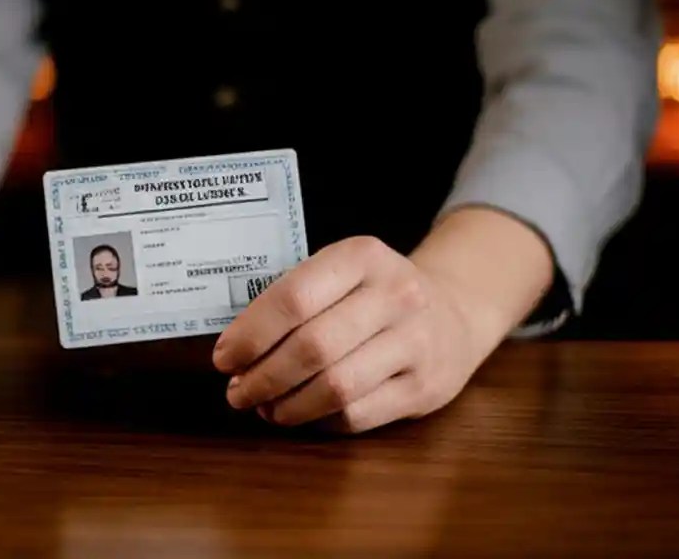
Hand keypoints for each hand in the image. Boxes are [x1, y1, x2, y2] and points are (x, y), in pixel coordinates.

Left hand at [211, 220, 543, 433]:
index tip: (224, 358)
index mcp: (362, 257)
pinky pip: (357, 415)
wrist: (455, 312)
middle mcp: (395, 295)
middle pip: (311, 348)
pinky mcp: (424, 388)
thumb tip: (235, 350)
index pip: (293, 299)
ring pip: (335, 388)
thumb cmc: (375, 294)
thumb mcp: (342, 271)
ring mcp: (415, 343)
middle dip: (262, 377)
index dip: (250, 334)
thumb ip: (295, 298)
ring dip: (287, 406)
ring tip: (265, 407)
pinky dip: (319, 421)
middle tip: (236, 392)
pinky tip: (302, 414)